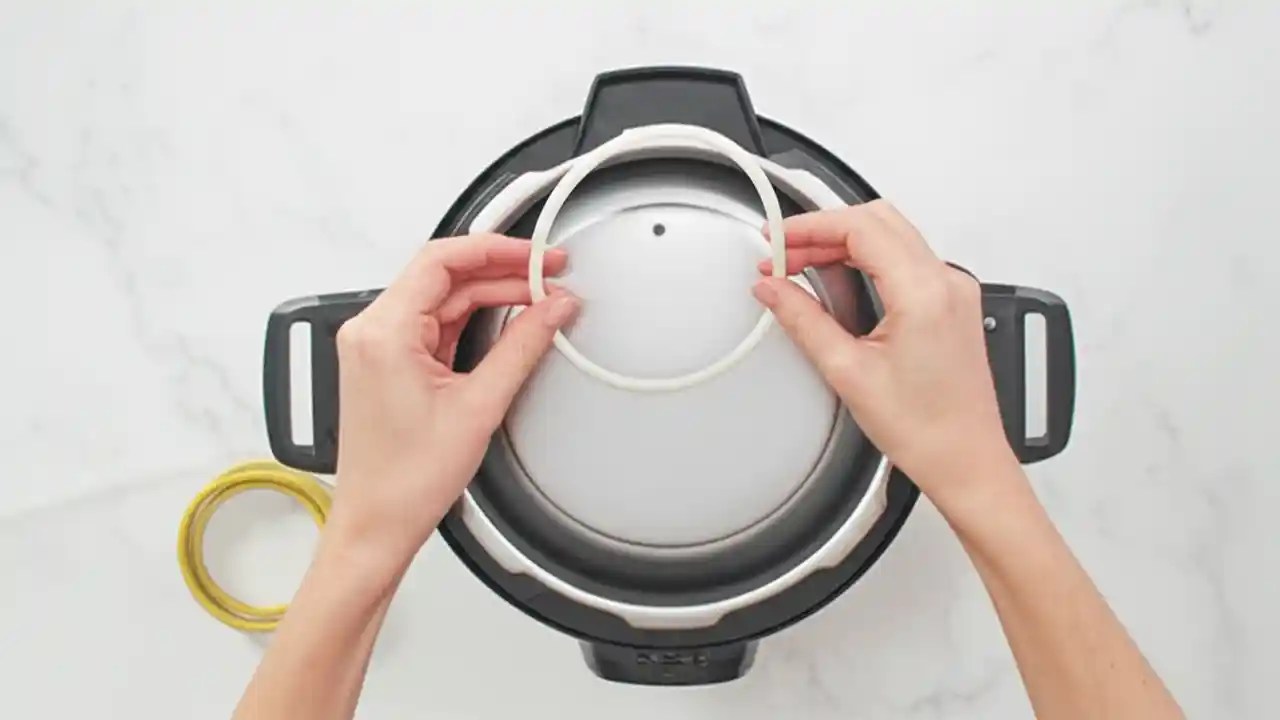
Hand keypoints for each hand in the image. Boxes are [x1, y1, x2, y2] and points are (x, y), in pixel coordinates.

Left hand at [328, 233, 577, 564]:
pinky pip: (435, 324)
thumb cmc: (405, 481)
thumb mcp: (479, 406)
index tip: (536, 255)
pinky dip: (473, 320)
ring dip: (491, 295)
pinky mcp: (387, 361)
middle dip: (502, 271)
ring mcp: (377, 346)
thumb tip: (552, 309)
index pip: (442, 260)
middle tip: (550, 276)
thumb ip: (522, 346)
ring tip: (540, 298)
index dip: (497, 248)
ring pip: (442, 299)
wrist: (376, 524)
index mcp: (383, 332)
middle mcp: (371, 331)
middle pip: (444, 276)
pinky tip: (509, 321)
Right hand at [752, 201, 1015, 499]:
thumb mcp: (847, 371)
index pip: (860, 228)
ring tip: (801, 270)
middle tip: (782, 255)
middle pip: (877, 221)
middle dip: (823, 230)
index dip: (809, 227)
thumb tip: (774, 289)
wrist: (966, 461)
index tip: (776, 239)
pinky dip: (867, 261)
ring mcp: (954, 289)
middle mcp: (947, 282)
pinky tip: (837, 285)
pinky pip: (905, 260)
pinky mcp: (952, 302)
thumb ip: (803, 320)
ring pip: (891, 236)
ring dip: (844, 244)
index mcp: (924, 293)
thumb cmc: (925, 429)